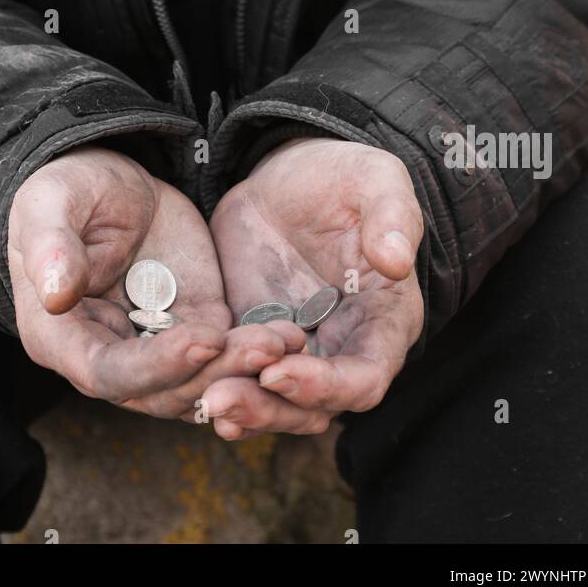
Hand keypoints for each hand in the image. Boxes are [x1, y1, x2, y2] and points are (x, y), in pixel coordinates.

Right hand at [7, 145, 322, 429]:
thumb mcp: (51, 203)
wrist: (110, 180)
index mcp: (62, 339)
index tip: (202, 338)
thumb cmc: (67, 191)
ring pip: (202, 382)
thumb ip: (51, 246)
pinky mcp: (196, 327)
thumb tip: (54, 293)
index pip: (110, 374)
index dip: (157, 365)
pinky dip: (257, 352)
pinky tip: (294, 336)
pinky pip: (226, 355)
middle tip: (267, 347)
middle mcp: (109, 357)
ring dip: (245, 368)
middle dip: (217, 373)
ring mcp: (156, 348)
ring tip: (289, 340)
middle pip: (164, 391)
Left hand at [206, 137, 424, 435]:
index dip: (326, 385)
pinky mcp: (255, 343)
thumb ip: (392, 216)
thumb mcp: (373, 179)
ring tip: (205, 401)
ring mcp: (298, 352)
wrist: (284, 180)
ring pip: (277, 405)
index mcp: (384, 321)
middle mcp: (344, 348)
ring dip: (245, 410)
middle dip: (272, 409)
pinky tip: (190, 395)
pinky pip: (242, 380)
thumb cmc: (341, 176)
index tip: (278, 369)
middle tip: (222, 398)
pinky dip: (219, 391)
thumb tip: (397, 260)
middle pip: (316, 407)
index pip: (365, 376)